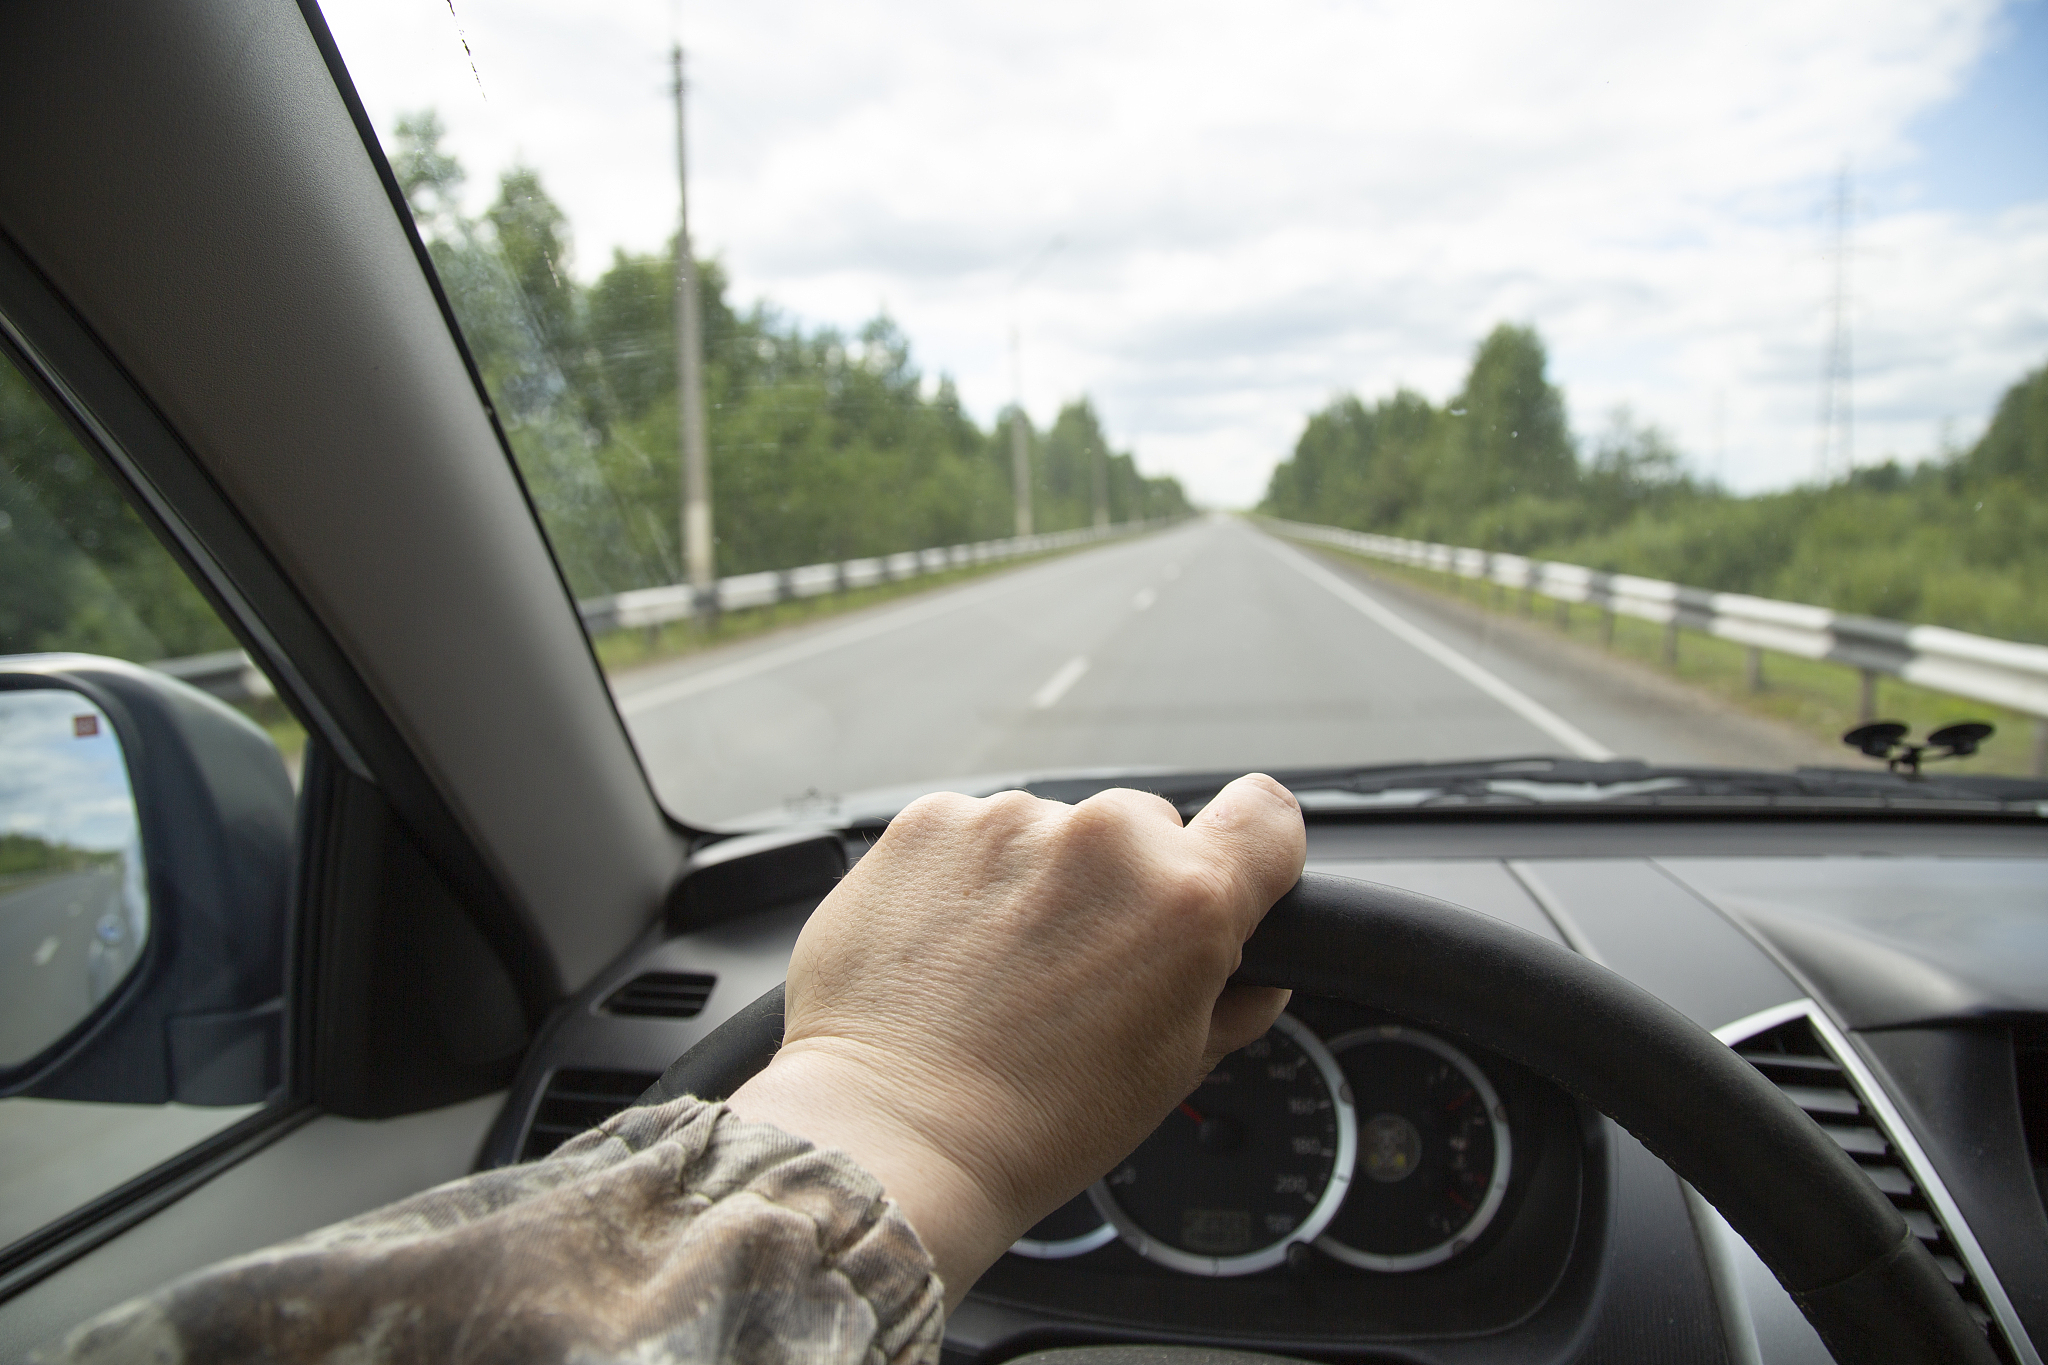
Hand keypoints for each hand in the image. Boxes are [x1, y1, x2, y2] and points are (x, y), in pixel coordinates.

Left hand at [726, 774, 1305, 1310]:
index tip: (1228, 878)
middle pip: (1146, 828)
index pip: (1267, 816)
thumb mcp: (1173, 1072)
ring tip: (996, 971)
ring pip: (1052, 831)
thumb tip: (1254, 975)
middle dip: (1124, 886)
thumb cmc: (1031, 1124)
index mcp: (1185, 898)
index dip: (1252, 851)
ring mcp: (1008, 822)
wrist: (893, 1131)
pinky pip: (971, 834)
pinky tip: (947, 951)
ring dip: (1038, 880)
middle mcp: (1102, 840)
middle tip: (1080, 967)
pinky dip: (965, 878)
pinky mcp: (927, 822)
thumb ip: (1232, 1000)